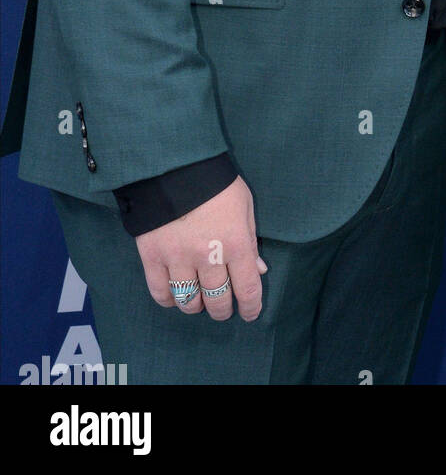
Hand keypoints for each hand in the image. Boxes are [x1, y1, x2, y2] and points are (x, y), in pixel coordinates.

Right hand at [135, 176, 267, 320]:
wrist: (175, 167)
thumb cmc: (217, 184)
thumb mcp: (244, 206)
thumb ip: (250, 240)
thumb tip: (258, 270)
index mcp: (236, 243)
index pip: (247, 289)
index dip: (250, 307)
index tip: (250, 313)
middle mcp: (208, 257)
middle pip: (217, 300)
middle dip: (222, 310)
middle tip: (222, 308)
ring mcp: (178, 258)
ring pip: (188, 301)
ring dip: (196, 306)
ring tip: (199, 301)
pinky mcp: (153, 256)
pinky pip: (160, 292)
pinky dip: (169, 299)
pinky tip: (175, 295)